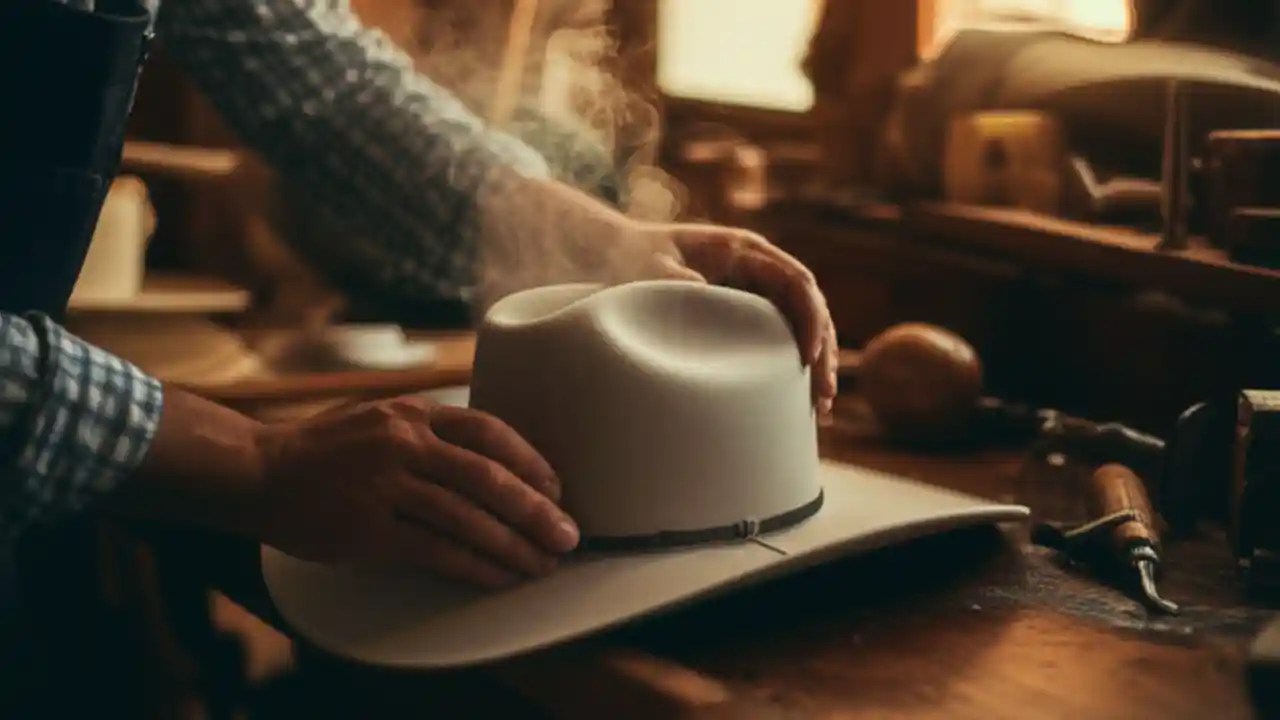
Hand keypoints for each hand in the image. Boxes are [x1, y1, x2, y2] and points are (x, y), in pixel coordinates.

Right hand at [252, 395, 578, 587]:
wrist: (257, 470)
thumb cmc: (324, 450)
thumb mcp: (380, 420)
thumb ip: (429, 434)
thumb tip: (489, 462)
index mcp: (414, 413)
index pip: (488, 431)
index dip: (530, 462)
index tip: (557, 489)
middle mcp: (405, 442)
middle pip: (487, 477)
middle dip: (535, 511)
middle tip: (568, 536)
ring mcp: (386, 484)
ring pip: (467, 518)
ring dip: (511, 545)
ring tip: (541, 565)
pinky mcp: (368, 528)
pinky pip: (435, 550)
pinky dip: (473, 567)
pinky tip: (498, 578)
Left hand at [647, 223, 838, 416]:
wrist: (625, 254)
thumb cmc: (640, 256)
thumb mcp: (651, 264)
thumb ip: (670, 274)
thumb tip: (698, 288)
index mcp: (747, 250)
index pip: (797, 282)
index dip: (811, 318)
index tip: (808, 357)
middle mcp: (761, 268)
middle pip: (811, 309)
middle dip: (823, 351)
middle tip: (824, 395)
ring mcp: (758, 290)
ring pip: (804, 327)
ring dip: (817, 365)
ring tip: (822, 408)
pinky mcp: (751, 312)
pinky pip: (784, 338)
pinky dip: (795, 367)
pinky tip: (802, 401)